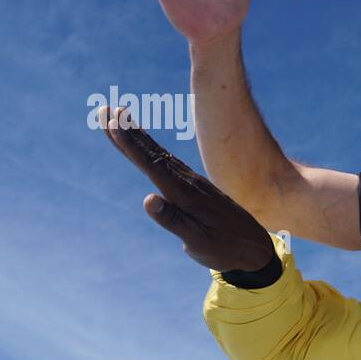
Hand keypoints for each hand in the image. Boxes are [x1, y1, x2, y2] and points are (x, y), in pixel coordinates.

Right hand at [98, 107, 276, 272]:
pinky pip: (168, 163)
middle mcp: (189, 183)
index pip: (152, 166)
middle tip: (104, 110)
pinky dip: (152, 150)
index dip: (131, 144)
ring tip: (118, 117)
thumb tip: (148, 200)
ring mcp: (193, 183)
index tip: (113, 122)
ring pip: (159, 156)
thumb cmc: (226, 249)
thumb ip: (173, 221)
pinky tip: (146, 145)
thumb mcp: (199, 242)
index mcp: (186, 196)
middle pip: (153, 154)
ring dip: (138, 137)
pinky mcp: (196, 187)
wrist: (256, 248)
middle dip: (128, 133)